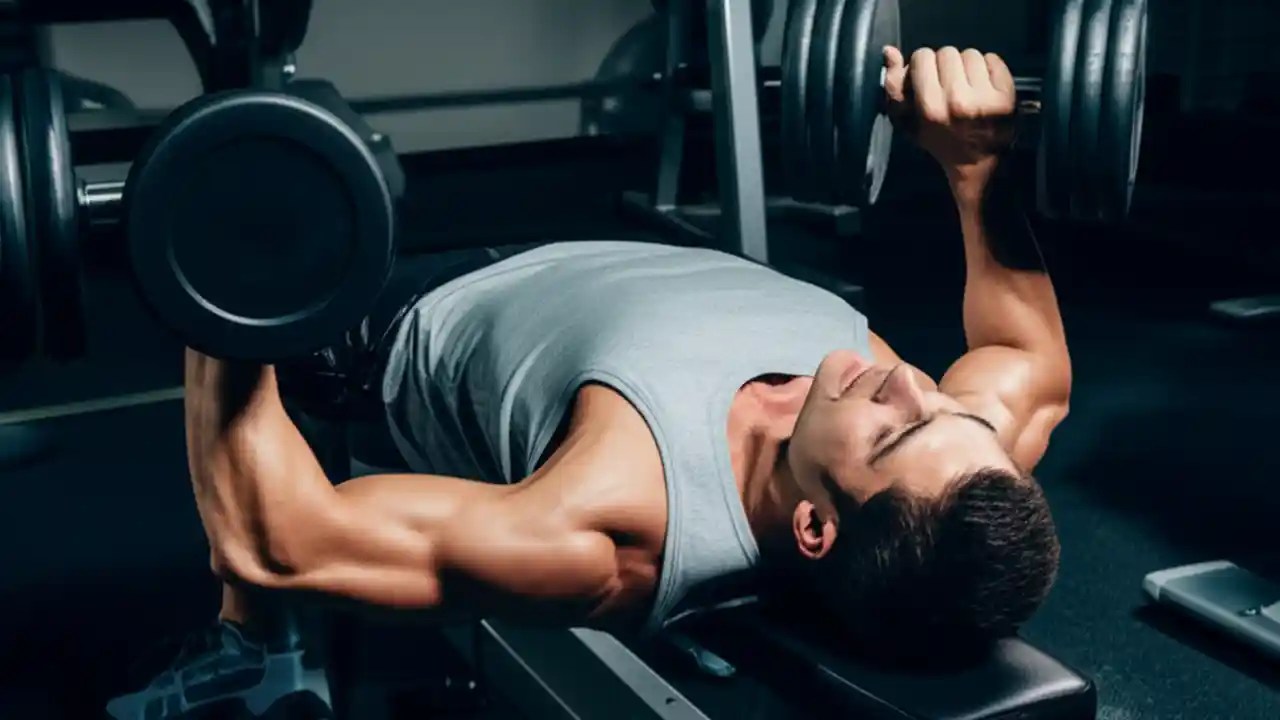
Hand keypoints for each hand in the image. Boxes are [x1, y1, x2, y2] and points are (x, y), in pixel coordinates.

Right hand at [884, 46, 1016, 198]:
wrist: (976, 164)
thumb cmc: (939, 139)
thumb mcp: (908, 121)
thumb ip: (894, 87)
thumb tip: (890, 51)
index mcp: (930, 108)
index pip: (923, 57)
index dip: (923, 64)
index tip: (928, 78)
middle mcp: (958, 102)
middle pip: (947, 52)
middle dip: (946, 65)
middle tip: (949, 85)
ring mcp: (985, 99)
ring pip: (971, 54)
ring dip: (968, 66)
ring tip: (968, 87)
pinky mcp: (1006, 96)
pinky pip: (993, 60)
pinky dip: (989, 69)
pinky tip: (984, 87)